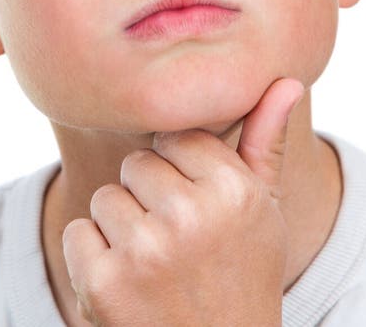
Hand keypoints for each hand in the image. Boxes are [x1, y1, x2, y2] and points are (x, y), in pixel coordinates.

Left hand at [62, 76, 304, 326]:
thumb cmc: (239, 276)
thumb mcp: (263, 214)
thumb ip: (266, 143)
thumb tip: (287, 80)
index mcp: (234, 191)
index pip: (175, 138)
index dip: (181, 173)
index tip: (197, 209)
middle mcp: (190, 217)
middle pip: (136, 164)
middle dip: (148, 199)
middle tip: (177, 244)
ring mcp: (144, 252)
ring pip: (106, 197)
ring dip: (120, 228)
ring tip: (154, 266)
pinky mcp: (103, 284)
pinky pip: (77, 232)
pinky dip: (92, 258)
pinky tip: (126, 285)